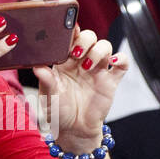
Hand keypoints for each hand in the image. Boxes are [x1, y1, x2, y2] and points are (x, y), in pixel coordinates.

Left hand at [33, 29, 128, 151]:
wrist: (74, 130)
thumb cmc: (58, 111)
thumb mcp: (49, 97)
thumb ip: (46, 81)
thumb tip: (37, 67)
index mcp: (65, 61)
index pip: (69, 39)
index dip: (71, 31)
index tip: (69, 28)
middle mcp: (82, 61)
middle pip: (89, 37)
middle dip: (84, 40)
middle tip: (76, 54)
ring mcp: (98, 70)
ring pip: (105, 46)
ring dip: (98, 51)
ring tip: (87, 66)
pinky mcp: (111, 80)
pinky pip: (122, 64)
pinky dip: (121, 58)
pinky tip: (113, 62)